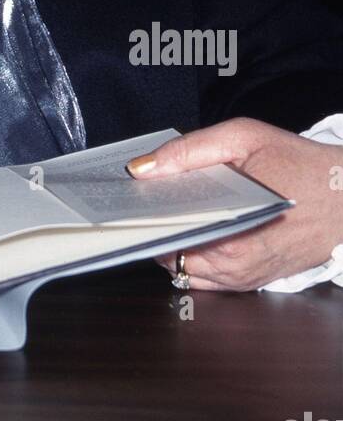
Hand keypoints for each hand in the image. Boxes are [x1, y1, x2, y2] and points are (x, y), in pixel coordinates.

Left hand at [126, 117, 342, 290]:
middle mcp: (238, 263)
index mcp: (235, 229)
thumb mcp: (243, 138)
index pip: (167, 235)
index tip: (122, 204)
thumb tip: (142, 169)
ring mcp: (245, 278)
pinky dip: (190, 257)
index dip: (140, 220)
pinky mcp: (253, 282)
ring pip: (185, 271)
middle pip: (170, 256)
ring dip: (169, 246)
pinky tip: (185, 230)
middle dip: (152, 230)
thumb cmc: (299, 163)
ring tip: (157, 215)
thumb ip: (189, 151)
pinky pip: (207, 280)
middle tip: (136, 205)